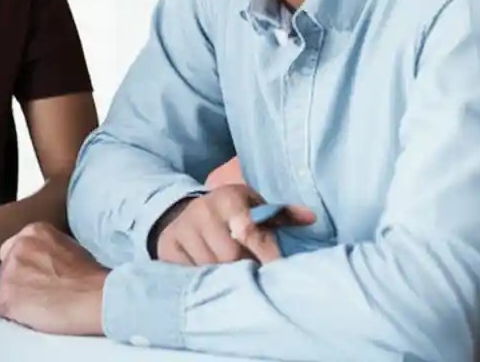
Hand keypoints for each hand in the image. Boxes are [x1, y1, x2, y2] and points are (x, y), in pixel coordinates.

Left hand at [0, 223, 107, 335]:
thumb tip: (40, 263)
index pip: (16, 248)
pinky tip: (37, 315)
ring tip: (42, 305)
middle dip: (18, 279)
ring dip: (18, 298)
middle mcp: (16, 247)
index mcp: (33, 231)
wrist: (96, 298)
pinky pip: (4, 309)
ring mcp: (8, 272)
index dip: (27, 266)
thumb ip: (46, 250)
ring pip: (4, 288)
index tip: (37, 276)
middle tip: (39, 292)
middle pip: (7, 266)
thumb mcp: (68, 247)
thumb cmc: (91, 278)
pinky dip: (17, 315)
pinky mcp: (5, 297)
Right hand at [156, 184, 314, 265]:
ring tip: (232, 278)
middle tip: (251, 275)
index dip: (265, 254)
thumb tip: (311, 217)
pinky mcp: (168, 246)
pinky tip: (210, 279)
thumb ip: (281, 215)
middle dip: (243, 268)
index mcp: (229, 198)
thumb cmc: (230, 214)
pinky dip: (202, 281)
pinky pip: (189, 273)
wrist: (183, 214)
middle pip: (230, 255)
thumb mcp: (254, 207)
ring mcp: (183, 229)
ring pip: (209, 267)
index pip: (249, 230)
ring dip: (223, 278)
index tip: (276, 272)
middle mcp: (203, 211)